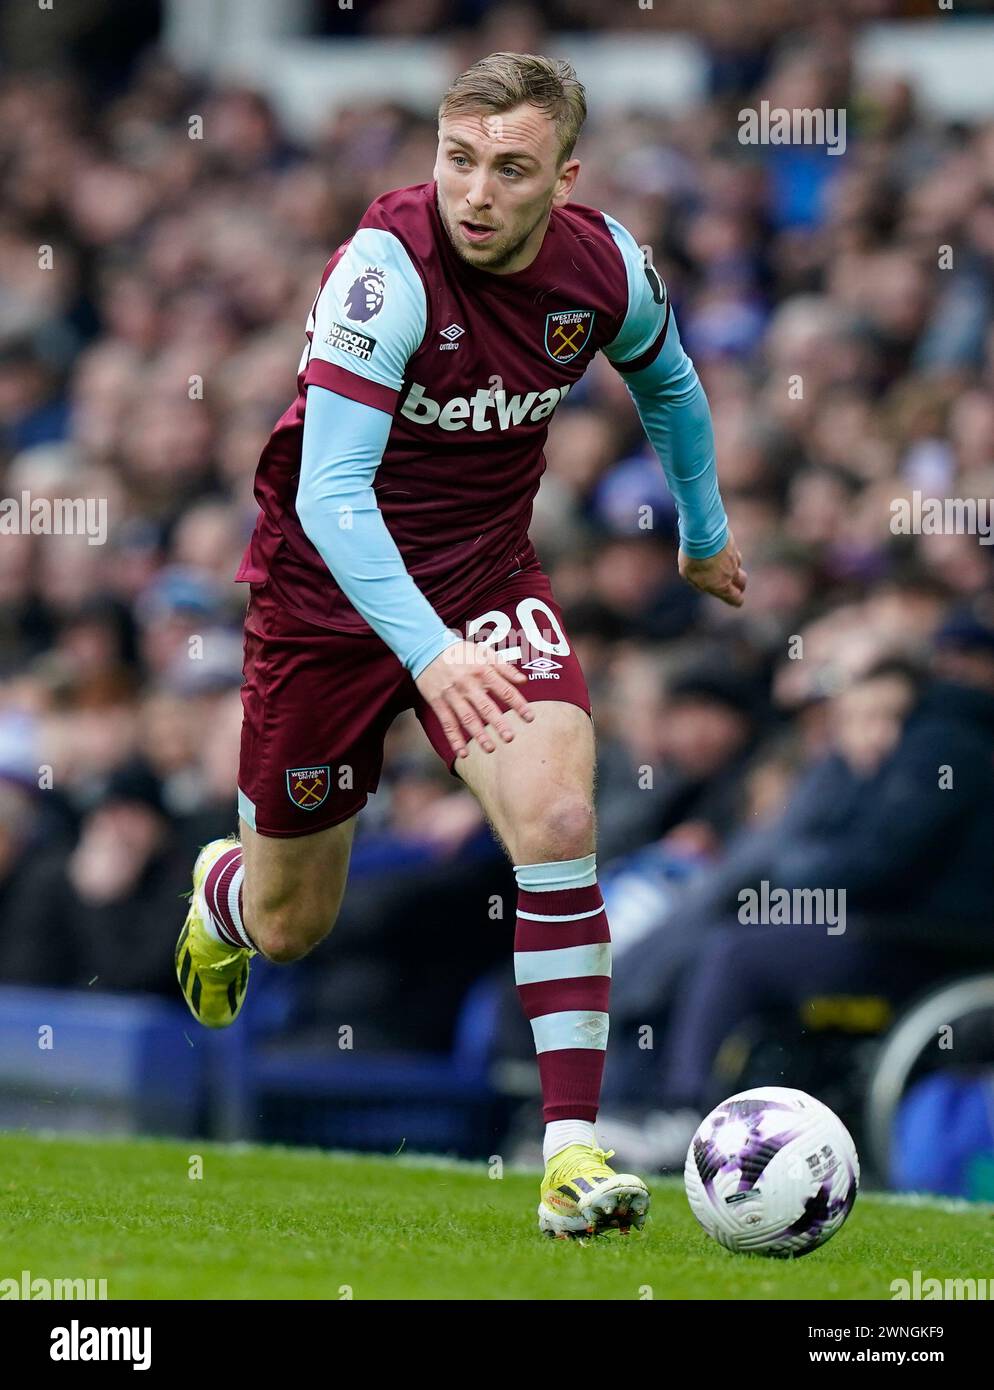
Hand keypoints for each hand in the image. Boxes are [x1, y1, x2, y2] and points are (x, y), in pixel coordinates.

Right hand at [415, 640, 533, 758]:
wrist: (426, 648)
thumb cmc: (460, 652)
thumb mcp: (483, 653)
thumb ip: (504, 667)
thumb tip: (524, 680)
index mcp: (482, 671)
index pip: (504, 690)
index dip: (518, 704)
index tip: (530, 718)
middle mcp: (468, 684)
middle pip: (485, 707)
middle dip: (498, 723)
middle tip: (510, 738)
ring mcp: (452, 694)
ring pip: (467, 718)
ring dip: (478, 735)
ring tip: (490, 749)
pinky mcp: (438, 702)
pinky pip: (447, 723)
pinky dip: (454, 739)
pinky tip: (463, 753)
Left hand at [678, 530, 746, 607]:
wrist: (701, 535)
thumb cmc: (693, 558)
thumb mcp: (688, 575)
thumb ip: (699, 582)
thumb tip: (704, 583)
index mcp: (722, 586)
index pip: (737, 599)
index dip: (737, 600)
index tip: (736, 599)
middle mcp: (731, 573)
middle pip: (742, 582)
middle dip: (739, 585)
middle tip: (732, 584)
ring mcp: (734, 557)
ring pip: (738, 565)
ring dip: (732, 567)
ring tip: (719, 563)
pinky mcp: (732, 544)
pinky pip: (733, 551)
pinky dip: (728, 553)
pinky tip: (719, 549)